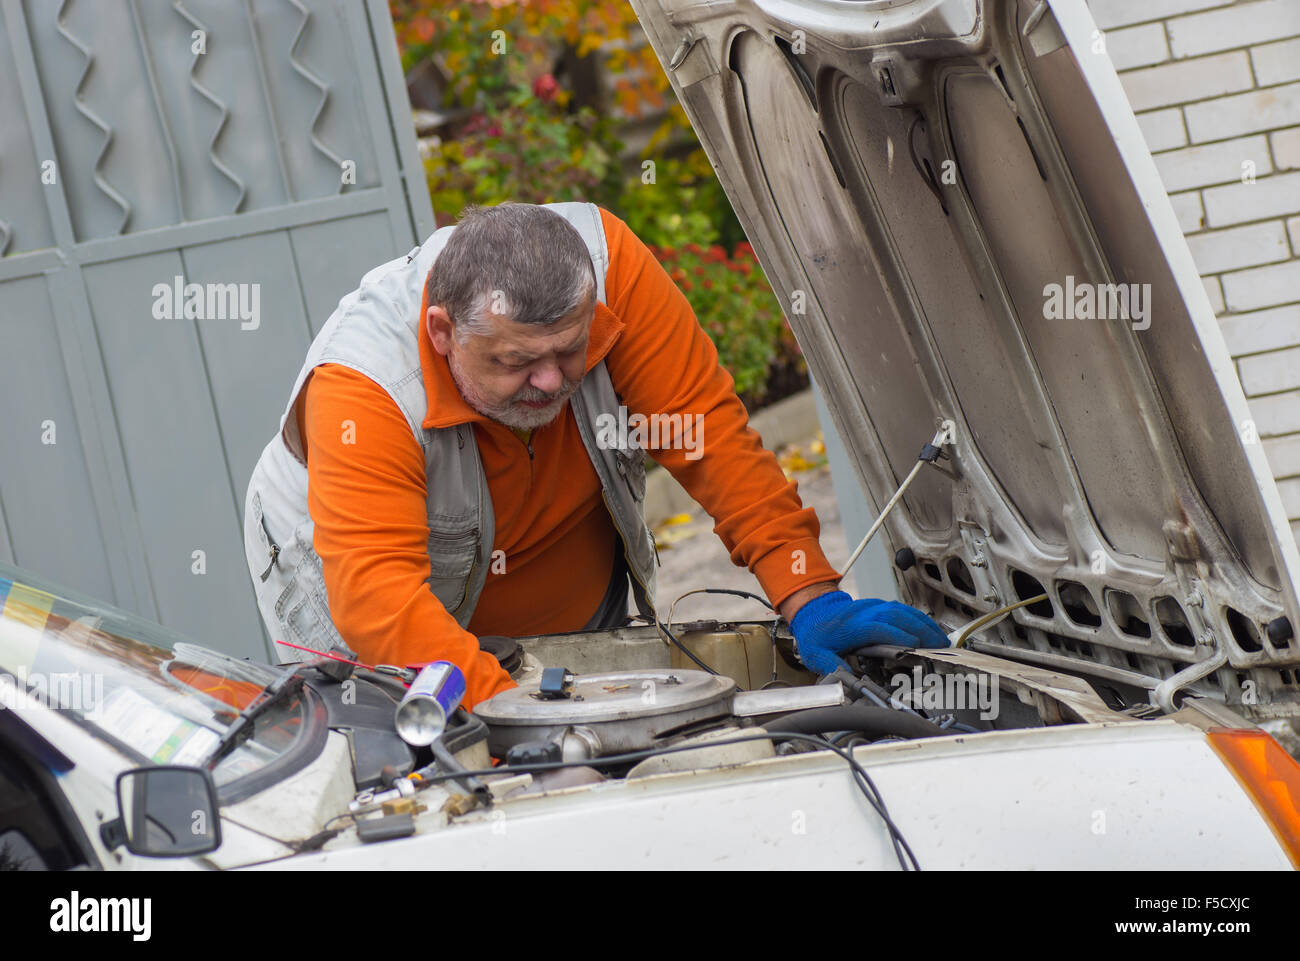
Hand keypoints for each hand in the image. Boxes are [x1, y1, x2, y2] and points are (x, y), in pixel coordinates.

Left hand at [789, 590, 948, 674]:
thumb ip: (832, 668)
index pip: (880, 629)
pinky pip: (903, 609)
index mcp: (852, 627)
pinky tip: (930, 629)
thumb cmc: (817, 633)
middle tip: (939, 647)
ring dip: (924, 624)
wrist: (813, 609)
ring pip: (903, 611)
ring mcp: (874, 607)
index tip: (916, 648)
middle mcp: (866, 613)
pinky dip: (919, 619)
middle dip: (921, 631)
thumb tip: (848, 683)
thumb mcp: (817, 655)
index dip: (898, 637)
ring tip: (941, 640)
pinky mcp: (880, 606)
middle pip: (898, 617)